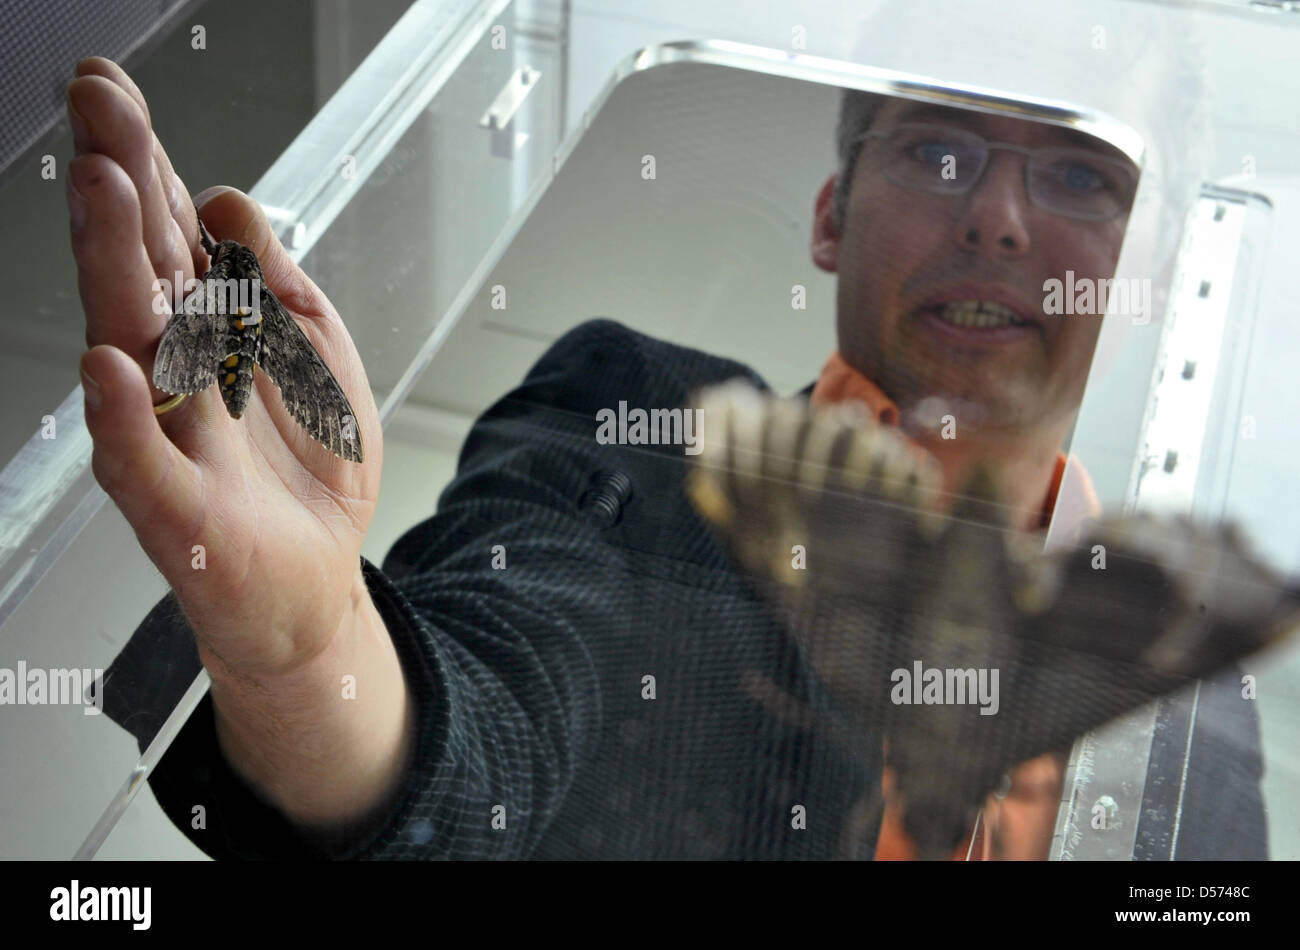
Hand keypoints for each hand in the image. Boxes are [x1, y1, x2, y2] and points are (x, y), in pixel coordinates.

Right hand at [66, 57, 382, 681]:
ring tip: (103, 189)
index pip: (169, 238)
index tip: (113, 91)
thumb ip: (282, 286)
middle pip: (139, 269)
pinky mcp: (177, 510)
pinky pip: (141, 457)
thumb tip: (235, 200)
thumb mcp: (322, 361)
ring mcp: (166, 438)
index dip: (145, 164)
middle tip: (97, 108)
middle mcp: (171, 376)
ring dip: (113, 266)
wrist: (315, 589)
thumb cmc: (308, 479)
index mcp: (206, 336)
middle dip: (119, 185)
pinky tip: (109, 363)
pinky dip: (124, 413)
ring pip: (131, 343)